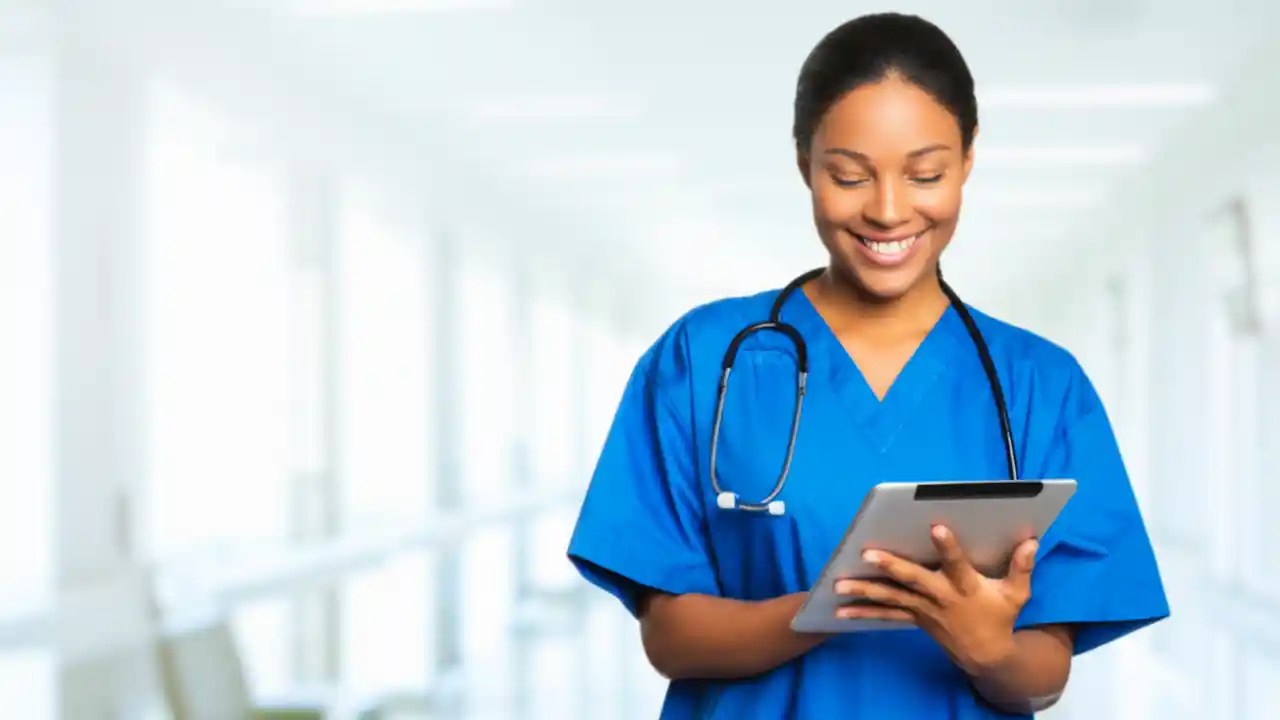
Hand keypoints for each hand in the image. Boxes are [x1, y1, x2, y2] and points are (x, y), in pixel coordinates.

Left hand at [833, 525, 1038, 677]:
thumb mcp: (1016, 594)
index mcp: (966, 587)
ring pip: (892, 598)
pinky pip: (886, 614)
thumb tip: (1031, 540)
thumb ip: (1021, 567)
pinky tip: (840, 609)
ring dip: (865, 591)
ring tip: (839, 584)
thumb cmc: (1000, 616)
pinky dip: (863, 612)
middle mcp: (941, 597)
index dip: (948, 547)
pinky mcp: (914, 617)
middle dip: (891, 566)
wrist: (985, 656)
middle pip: (914, 579)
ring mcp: (924, 609)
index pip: (957, 564)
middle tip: (868, 553)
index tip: (936, 526)